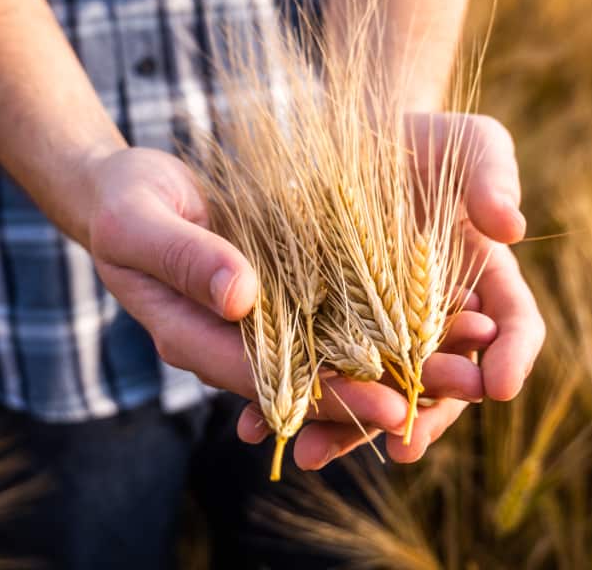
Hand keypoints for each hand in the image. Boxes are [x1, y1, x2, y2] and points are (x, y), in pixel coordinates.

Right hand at [87, 148, 482, 467]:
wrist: (128, 186)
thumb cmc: (124, 199)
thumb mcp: (140, 221)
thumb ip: (185, 258)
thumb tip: (244, 297)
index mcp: (193, 337)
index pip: (269, 382)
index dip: (330, 397)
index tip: (391, 403)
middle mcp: (234, 342)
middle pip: (315, 383)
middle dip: (384, 393)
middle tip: (455, 394)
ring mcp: (261, 323)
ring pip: (336, 357)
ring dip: (399, 365)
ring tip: (467, 368)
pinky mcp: (284, 295)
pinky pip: (339, 320)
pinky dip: (385, 324)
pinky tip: (440, 322)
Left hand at [236, 113, 544, 466]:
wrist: (357, 136)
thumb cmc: (429, 140)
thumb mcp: (470, 143)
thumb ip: (494, 178)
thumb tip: (512, 226)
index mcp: (487, 286)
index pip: (514, 328)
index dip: (512, 358)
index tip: (501, 384)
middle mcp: (438, 324)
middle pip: (441, 383)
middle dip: (423, 415)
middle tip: (405, 443)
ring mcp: (383, 334)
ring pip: (373, 391)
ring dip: (346, 427)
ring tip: (314, 453)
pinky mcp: (328, 332)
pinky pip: (314, 372)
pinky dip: (289, 399)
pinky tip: (255, 422)